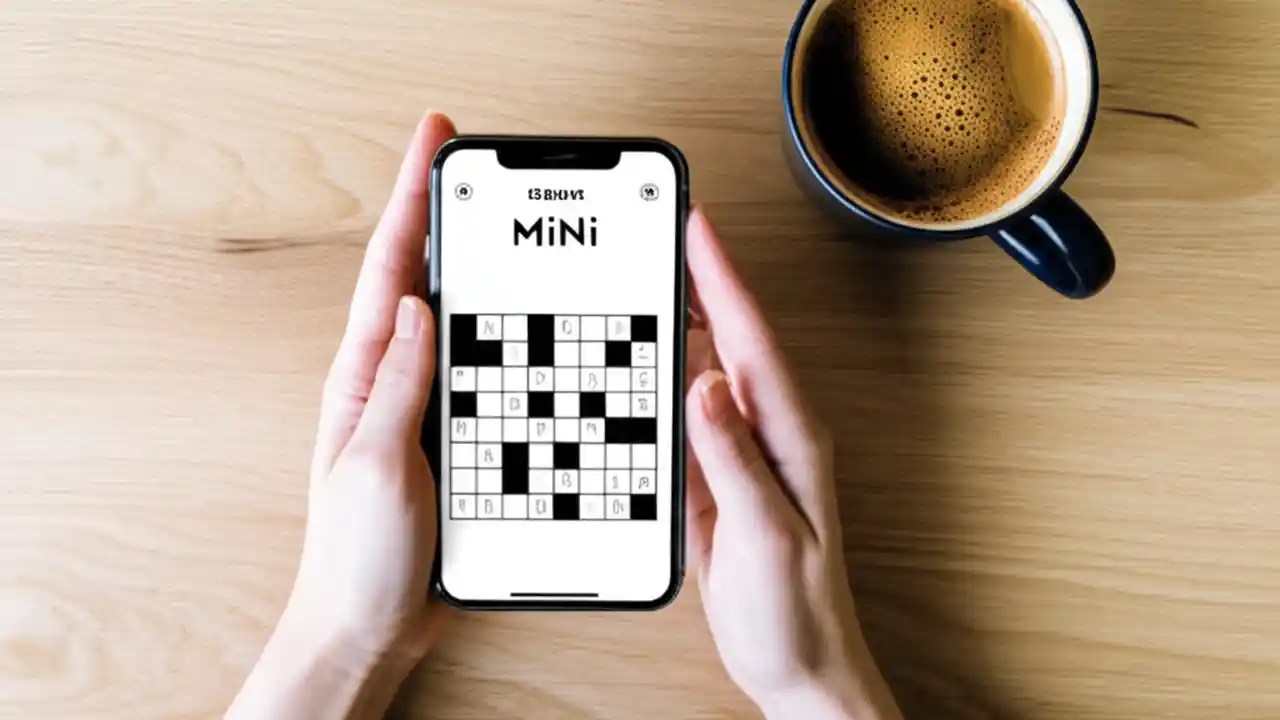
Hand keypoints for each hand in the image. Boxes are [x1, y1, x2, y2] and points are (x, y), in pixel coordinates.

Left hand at [228, 112, 455, 719]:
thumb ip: (398, 386)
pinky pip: (480, 372)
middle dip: (444, 215)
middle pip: (422, 279)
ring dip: (476, 270)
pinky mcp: (450, 438)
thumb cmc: (357, 559)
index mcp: (363, 379)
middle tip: (467, 163)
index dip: (413, 201)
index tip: (433, 144)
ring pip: (455, 322)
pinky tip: (521, 326)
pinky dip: (498, 336)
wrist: (370, 625)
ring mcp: (422, 408)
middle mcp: (391, 382)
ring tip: (501, 223)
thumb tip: (417, 308)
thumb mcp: (375, 465)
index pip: (392, 272)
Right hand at [683, 208, 901, 719]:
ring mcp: (745, 455)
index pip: (752, 340)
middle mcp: (772, 435)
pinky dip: (671, 377)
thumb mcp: (766, 534)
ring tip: (659, 275)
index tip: (697, 228)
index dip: (722, 279)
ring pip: (712, 368)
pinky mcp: (722, 480)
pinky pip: (693, 413)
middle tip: (673, 229)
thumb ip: (734, 458)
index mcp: (793, 438)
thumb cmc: (796, 612)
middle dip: (705, 279)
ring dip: (689, 320)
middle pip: (734, 339)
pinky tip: (654, 361)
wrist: (798, 666)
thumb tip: (706, 384)